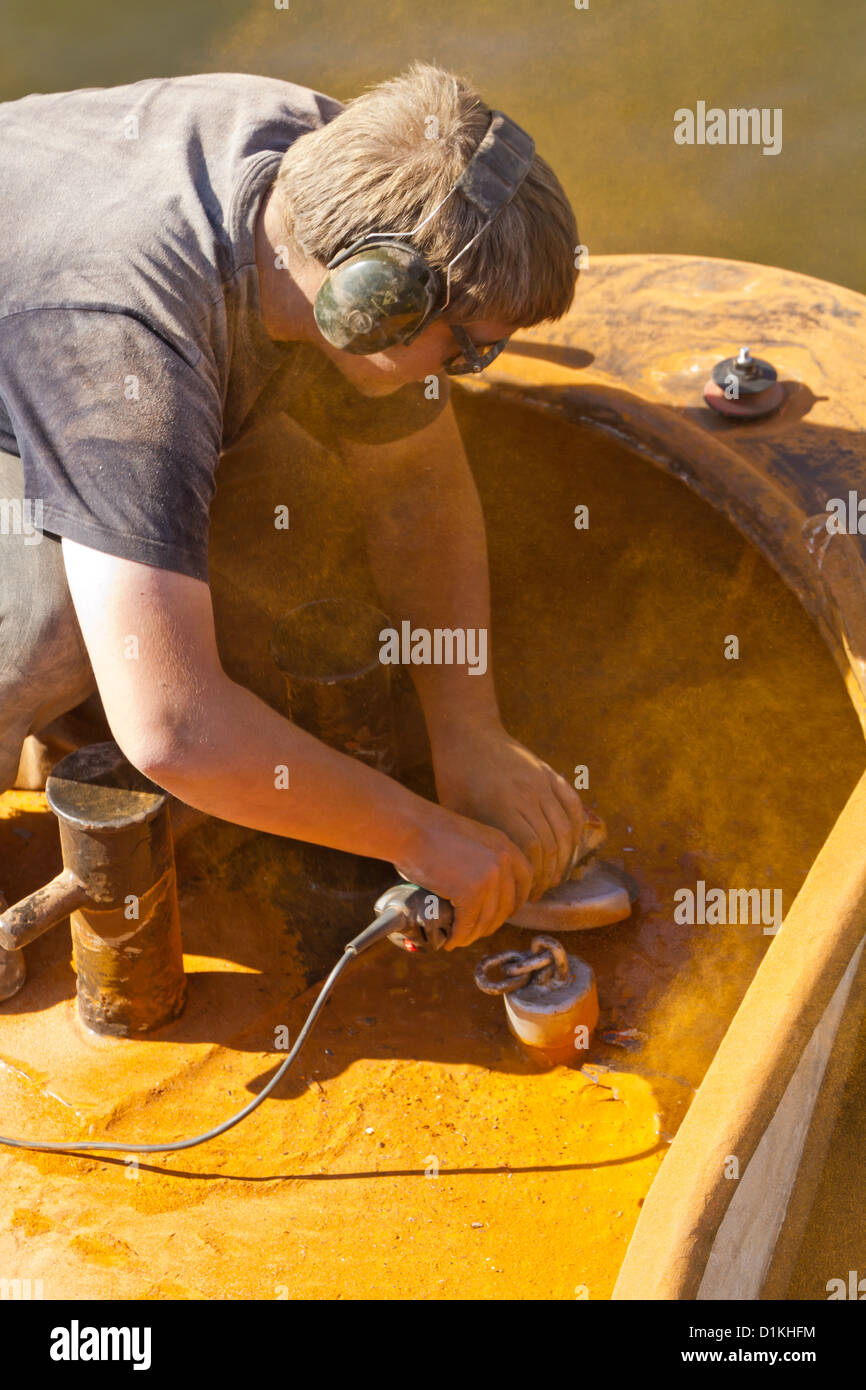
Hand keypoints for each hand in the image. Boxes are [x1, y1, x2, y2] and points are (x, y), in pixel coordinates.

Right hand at [393, 803, 532, 950]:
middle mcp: (503, 860)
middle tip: (475, 930)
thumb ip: (482, 859)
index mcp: (504, 845)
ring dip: (473, 934)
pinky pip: (468, 924)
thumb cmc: (427, 831)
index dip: (515, 901)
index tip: (503, 913)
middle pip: (507, 905)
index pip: (525, 880)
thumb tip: (481, 892)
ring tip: (460, 939)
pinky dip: (459, 936)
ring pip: (487, 919)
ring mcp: (489, 877)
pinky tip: (450, 940)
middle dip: (492, 923)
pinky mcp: (471, 892)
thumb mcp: (469, 839)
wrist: (409, 827)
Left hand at [431, 721, 585, 901]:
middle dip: (550, 873)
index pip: (533, 850)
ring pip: (566, 827)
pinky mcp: (550, 774)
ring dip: (565, 856)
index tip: (529, 892)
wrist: (468, 734)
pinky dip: (576, 828)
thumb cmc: (455, 777)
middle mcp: (527, 795)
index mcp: (502, 806)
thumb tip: (487, 878)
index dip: (535, 876)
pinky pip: (573, 805)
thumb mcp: (458, 813)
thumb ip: (478, 841)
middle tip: (543, 889)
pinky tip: (571, 846)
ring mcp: (542, 782)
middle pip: (552, 843)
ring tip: (557, 874)